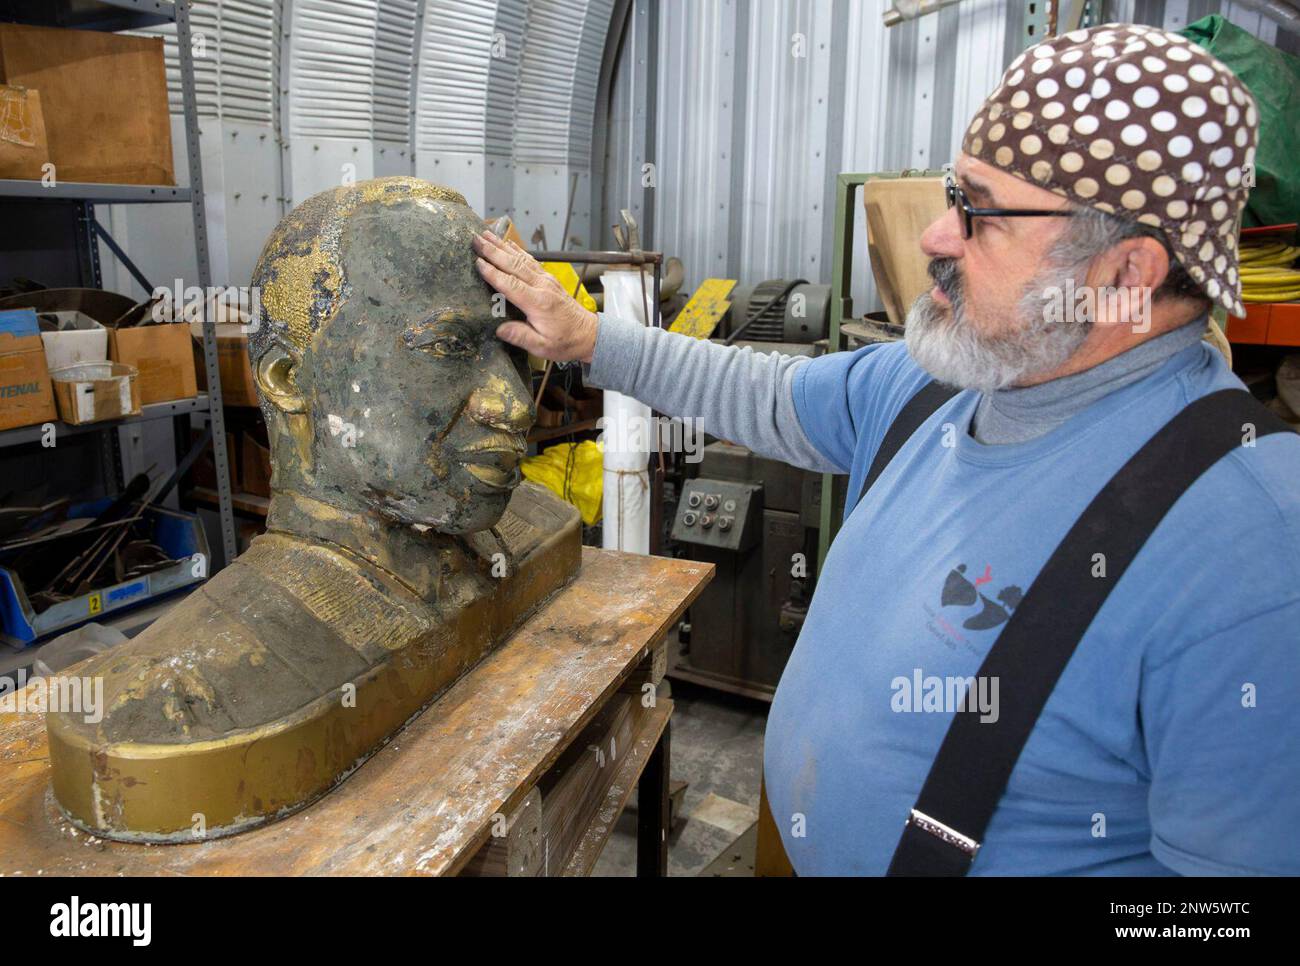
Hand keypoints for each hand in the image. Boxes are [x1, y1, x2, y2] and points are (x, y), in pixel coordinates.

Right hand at [473, 230, 598, 363]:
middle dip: (493, 251)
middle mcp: (542, 286)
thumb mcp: (542, 346)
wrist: (587, 333)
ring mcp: (546, 280)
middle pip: (514, 264)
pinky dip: (517, 250)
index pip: (511, 284)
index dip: (493, 273)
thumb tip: (500, 330)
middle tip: (475, 239)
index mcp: (538, 303)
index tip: (478, 262)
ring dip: (502, 246)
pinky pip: (530, 260)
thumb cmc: (564, 341)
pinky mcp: (548, 279)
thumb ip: (521, 336)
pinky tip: (507, 243)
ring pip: (521, 259)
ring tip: (486, 234)